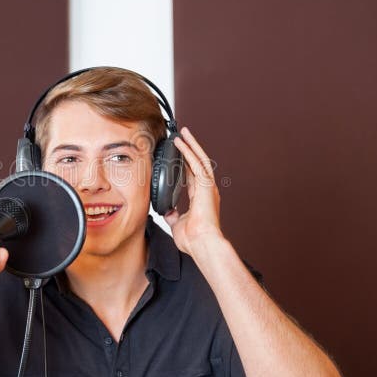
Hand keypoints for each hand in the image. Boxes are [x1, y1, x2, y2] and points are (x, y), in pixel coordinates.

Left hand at [164, 127, 225, 256]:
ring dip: (191, 145)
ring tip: (183, 133)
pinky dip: (188, 152)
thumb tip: (168, 212)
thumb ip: (174, 216)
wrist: (202, 244)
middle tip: (183, 136)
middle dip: (190, 149)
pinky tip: (181, 143)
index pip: (193, 175)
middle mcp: (207, 190)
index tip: (179, 154)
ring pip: (199, 159)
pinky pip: (196, 164)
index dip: (186, 163)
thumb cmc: (194, 239)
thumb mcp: (178, 224)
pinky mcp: (207, 185)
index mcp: (201, 198)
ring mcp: (208, 187)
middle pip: (198, 163)